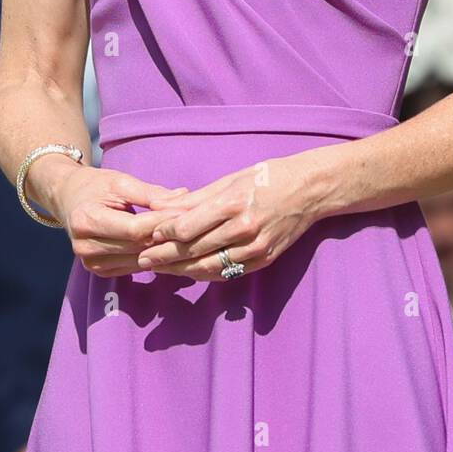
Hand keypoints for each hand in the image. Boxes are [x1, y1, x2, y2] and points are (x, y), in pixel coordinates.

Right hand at [53, 167, 194, 276]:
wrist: (68, 199)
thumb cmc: (96, 186)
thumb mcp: (121, 182)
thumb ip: (151, 194)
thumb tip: (184, 199)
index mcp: (87, 220)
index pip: (134, 229)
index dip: (162, 223)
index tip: (187, 213)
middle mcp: (85, 246)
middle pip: (138, 247)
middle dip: (167, 236)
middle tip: (195, 225)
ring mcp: (90, 262)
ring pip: (139, 260)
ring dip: (163, 250)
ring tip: (187, 236)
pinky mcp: (98, 271)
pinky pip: (133, 267)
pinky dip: (151, 257)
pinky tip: (168, 247)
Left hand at [134, 154, 319, 280]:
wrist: (310, 190)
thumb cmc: (267, 178)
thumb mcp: (230, 180)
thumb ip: (194, 198)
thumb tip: (160, 206)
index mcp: (233, 203)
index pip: (188, 227)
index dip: (164, 234)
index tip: (146, 236)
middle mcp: (243, 229)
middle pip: (194, 250)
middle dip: (164, 257)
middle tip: (142, 260)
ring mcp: (255, 248)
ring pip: (208, 266)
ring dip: (180, 270)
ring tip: (158, 269)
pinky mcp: (263, 260)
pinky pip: (227, 272)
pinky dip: (204, 274)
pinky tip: (188, 272)